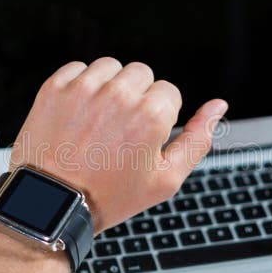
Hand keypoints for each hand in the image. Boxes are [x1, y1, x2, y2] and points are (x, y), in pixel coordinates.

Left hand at [9, 57, 227, 233]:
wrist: (53, 205)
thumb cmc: (109, 197)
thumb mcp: (165, 180)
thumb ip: (198, 139)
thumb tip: (218, 107)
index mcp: (151, 115)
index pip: (168, 92)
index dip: (158, 117)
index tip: (140, 139)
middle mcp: (118, 95)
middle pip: (141, 73)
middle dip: (136, 97)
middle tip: (119, 132)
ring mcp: (83, 89)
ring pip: (111, 67)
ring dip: (109, 87)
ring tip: (98, 123)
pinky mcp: (55, 88)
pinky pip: (78, 69)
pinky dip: (80, 86)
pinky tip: (78, 116)